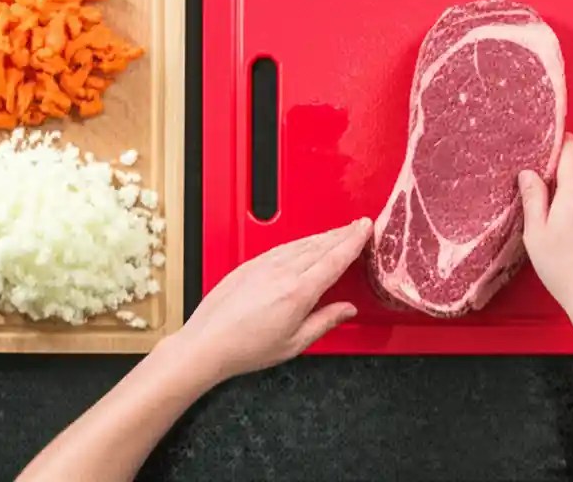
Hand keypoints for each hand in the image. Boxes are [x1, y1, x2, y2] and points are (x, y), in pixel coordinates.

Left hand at [171, 218, 370, 385]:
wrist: (206, 343)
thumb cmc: (247, 349)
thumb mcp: (294, 344)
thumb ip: (325, 322)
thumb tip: (347, 309)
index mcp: (298, 292)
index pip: (334, 259)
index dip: (353, 241)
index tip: (366, 228)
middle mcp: (283, 272)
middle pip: (321, 246)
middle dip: (343, 233)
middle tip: (360, 225)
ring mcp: (265, 265)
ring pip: (303, 243)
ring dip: (324, 235)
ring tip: (340, 231)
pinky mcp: (251, 264)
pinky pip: (284, 247)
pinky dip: (302, 242)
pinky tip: (308, 242)